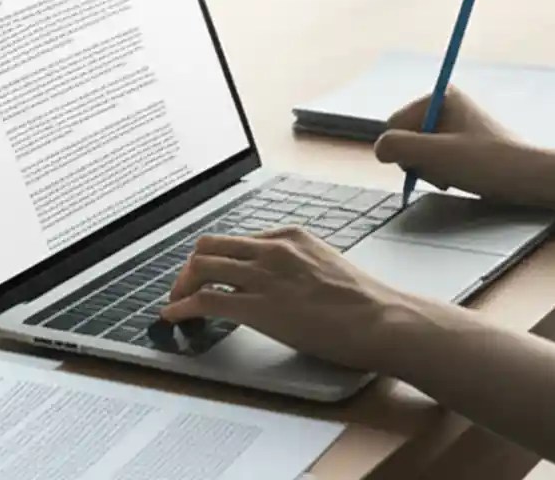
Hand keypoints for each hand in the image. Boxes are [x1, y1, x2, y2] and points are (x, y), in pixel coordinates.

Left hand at [161, 226, 416, 370]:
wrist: (380, 318)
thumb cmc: (364, 301)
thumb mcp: (327, 265)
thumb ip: (299, 266)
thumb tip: (283, 285)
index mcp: (291, 236)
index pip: (239, 240)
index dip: (219, 259)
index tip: (213, 274)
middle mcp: (273, 249)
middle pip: (211, 246)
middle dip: (192, 267)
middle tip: (186, 286)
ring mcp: (264, 276)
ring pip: (202, 267)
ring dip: (182, 285)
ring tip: (177, 302)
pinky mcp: (258, 307)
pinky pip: (206, 301)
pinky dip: (182, 307)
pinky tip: (175, 316)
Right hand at [374, 86, 524, 195]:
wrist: (529, 178)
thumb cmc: (486, 164)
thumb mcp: (435, 155)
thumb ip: (398, 147)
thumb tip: (380, 149)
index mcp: (440, 95)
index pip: (394, 125)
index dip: (405, 150)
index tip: (432, 161)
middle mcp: (446, 104)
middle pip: (406, 137)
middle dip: (419, 160)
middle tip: (445, 171)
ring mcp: (454, 123)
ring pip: (419, 152)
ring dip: (430, 169)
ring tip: (455, 176)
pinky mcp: (462, 141)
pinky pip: (435, 158)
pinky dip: (441, 172)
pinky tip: (459, 178)